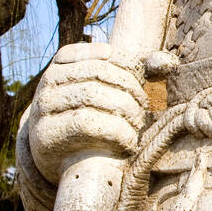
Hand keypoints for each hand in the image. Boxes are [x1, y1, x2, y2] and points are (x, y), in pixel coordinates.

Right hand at [28, 42, 148, 185]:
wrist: (57, 156)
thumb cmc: (92, 116)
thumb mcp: (109, 89)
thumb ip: (136, 71)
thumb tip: (168, 62)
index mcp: (64, 62)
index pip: (105, 54)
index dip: (130, 67)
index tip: (142, 84)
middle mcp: (48, 80)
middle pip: (100, 74)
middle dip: (130, 90)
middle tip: (143, 108)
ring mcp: (43, 106)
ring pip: (92, 96)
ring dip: (125, 110)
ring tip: (136, 124)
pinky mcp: (47, 134)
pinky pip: (87, 123)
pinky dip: (116, 131)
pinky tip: (127, 141)